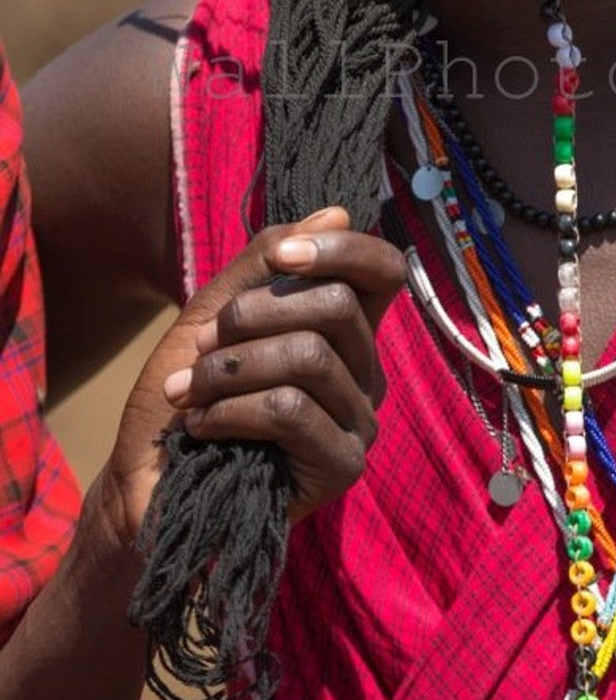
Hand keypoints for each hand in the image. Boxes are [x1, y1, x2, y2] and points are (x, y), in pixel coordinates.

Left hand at [98, 207, 404, 546]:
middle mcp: (364, 374)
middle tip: (204, 346)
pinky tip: (201, 428)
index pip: (384, 272)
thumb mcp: (214, 313)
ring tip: (189, 392)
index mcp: (345, 333)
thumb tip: (339, 211)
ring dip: (230, 368)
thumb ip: (266, 263)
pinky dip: (231, 409)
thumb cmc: (185, 399)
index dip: (343, 250)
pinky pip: (291, 411)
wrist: (147, 489)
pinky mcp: (342, 467)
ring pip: (310, 358)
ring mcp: (359, 422)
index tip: (281, 259)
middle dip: (253, 315)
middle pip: (338, 307)